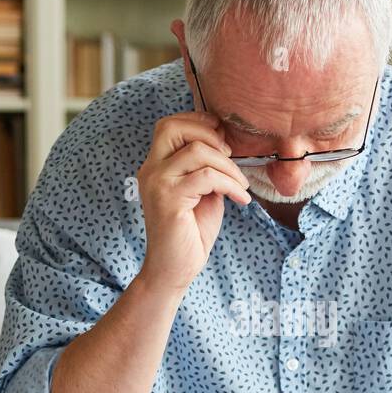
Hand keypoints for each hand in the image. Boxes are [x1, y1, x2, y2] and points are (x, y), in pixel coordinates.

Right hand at [135, 111, 251, 294]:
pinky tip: (240, 199)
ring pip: (197, 151)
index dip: (198, 122)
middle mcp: (150, 170)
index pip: (169, 125)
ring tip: (241, 185)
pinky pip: (206, 177)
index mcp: (156, 166)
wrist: (175, 270)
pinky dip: (230, 184)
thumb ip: (207, 168)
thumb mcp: (202, 192)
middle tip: (230, 156)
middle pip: (173, 126)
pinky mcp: (168, 199)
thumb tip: (226, 146)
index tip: (223, 137)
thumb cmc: (190, 232)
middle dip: (209, 135)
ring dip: (228, 166)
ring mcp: (156, 183)